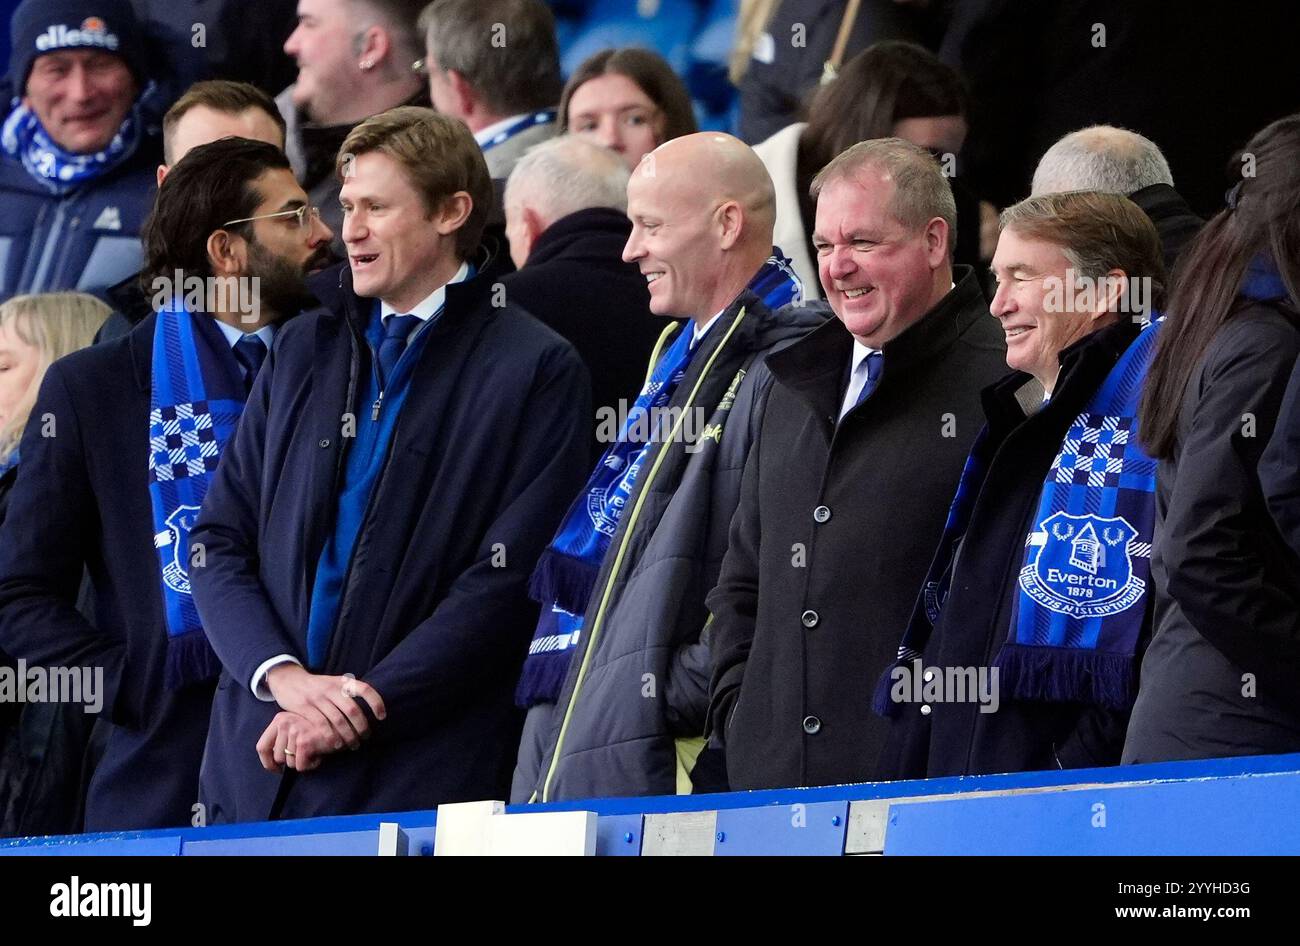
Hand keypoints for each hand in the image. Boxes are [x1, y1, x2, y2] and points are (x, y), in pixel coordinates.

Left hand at [256, 711, 338, 772]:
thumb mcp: (297, 729)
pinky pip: (300, 766)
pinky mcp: (304, 740)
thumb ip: (283, 738)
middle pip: (277, 757)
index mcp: (280, 718)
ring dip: (303, 763)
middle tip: (306, 755)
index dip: (267, 763)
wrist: (345, 724)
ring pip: (289, 763)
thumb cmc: (321, 730)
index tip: (277, 770)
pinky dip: (310, 766)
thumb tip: (272, 762)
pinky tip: (319, 756)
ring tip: (314, 753)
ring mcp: (294, 730)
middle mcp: (285, 722)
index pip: (262, 747)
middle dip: (292, 762)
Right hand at [265, 664, 385, 749]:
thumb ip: (349, 692)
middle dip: (361, 726)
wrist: (289, 680)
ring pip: (338, 719)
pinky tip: (336, 745)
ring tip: (353, 745)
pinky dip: (330, 736)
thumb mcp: (334, 683)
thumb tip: (371, 708)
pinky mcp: (304, 707)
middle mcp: (331, 688)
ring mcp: (317, 698)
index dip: (375, 702)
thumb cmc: (317, 686)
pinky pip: (321, 724)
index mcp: (342, 682)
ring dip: (348, 735)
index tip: (381, 716)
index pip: (364, 689)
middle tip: (365, 737)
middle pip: (352, 709)